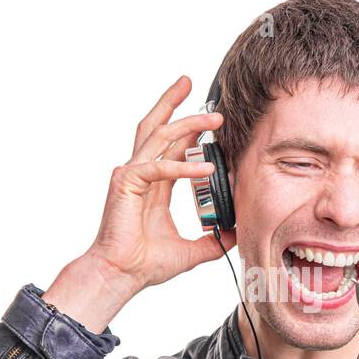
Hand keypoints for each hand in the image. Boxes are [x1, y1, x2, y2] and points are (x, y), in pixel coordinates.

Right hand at [43, 76, 234, 331]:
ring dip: (187, 124)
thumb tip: (237, 235)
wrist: (122, 276)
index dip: (188, 128)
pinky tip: (207, 168)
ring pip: (159, 137)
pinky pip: (159, 168)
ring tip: (214, 118)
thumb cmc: (144, 263)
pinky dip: (183, 166)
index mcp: (152, 184)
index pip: (169, 145)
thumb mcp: (191, 250)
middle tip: (192, 82)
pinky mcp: (126, 184)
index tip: (211, 118)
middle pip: (156, 126)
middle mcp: (140, 173)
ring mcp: (130, 176)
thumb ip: (213, 239)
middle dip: (173, 102)